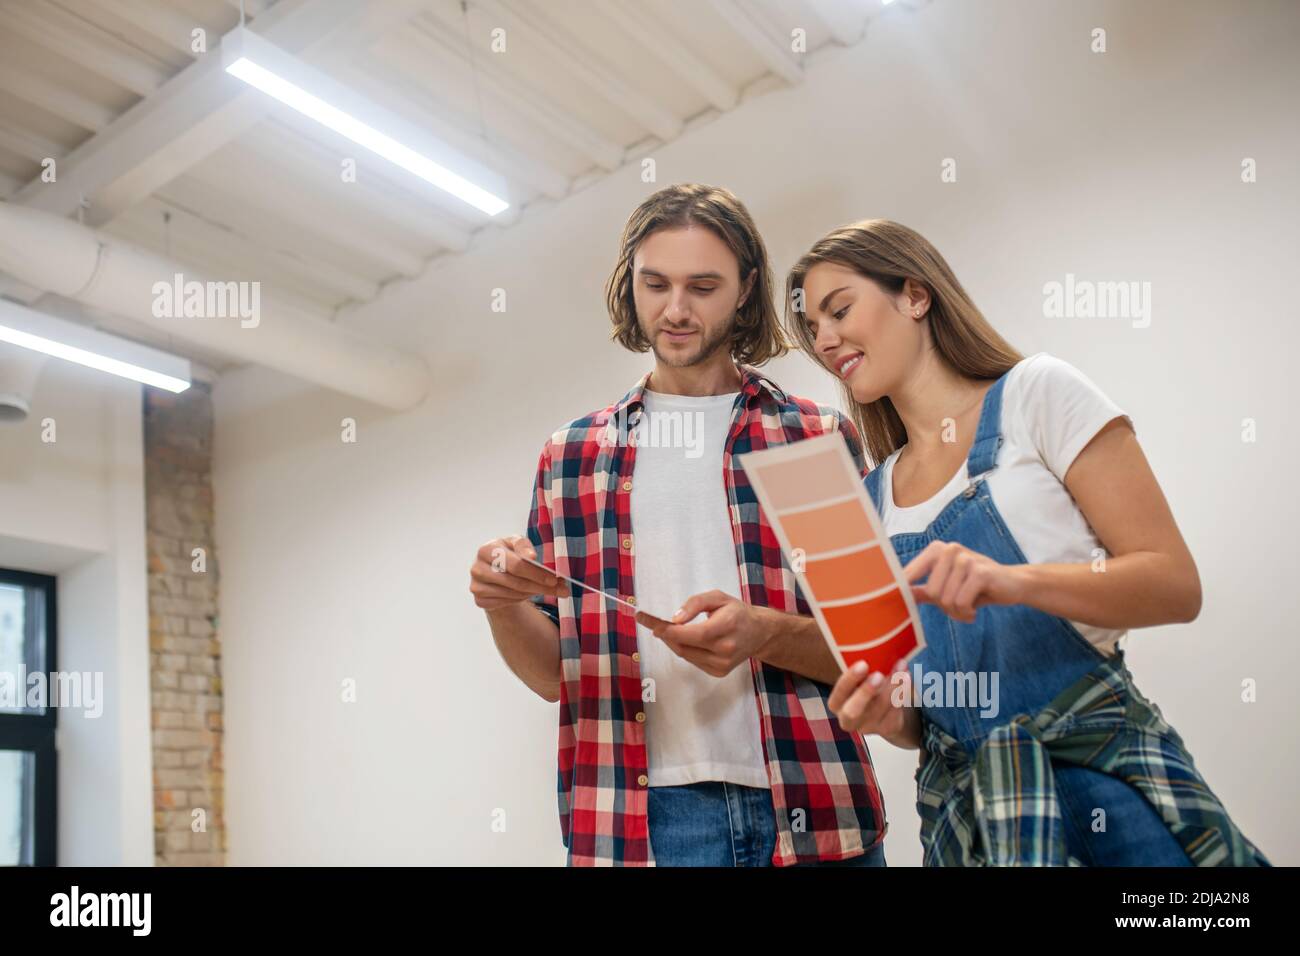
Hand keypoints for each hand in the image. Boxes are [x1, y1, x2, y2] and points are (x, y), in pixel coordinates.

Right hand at [469, 535, 565, 610]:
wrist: (493, 569)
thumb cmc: (509, 553)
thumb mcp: (517, 544)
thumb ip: (524, 546)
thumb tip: (531, 556)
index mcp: (486, 549)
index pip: (516, 564)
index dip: (537, 573)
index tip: (555, 579)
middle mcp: (477, 568)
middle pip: (516, 582)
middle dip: (541, 586)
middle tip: (561, 590)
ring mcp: (476, 586)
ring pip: (514, 594)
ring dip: (534, 592)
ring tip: (545, 588)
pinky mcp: (479, 600)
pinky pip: (507, 603)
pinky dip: (521, 599)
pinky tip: (527, 593)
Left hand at [636, 590, 768, 677]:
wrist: (759, 633)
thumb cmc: (736, 612)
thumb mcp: (718, 597)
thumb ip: (695, 604)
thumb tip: (675, 619)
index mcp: (727, 626)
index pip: (692, 633)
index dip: (667, 629)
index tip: (647, 620)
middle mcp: (725, 649)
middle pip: (684, 645)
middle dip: (665, 634)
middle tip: (652, 622)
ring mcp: (723, 664)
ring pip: (685, 654)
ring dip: (673, 641)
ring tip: (670, 629)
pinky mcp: (719, 672)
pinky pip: (692, 660)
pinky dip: (685, 649)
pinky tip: (688, 640)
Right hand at [827, 660, 912, 738]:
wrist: (884, 712)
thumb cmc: (866, 688)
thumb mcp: (859, 680)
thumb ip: (861, 670)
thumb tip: (875, 643)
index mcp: (837, 703)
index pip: (839, 692)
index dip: (850, 679)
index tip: (863, 664)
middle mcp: (848, 719)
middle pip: (853, 711)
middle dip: (866, 692)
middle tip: (878, 675)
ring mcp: (868, 727)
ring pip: (880, 709)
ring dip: (892, 687)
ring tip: (901, 670)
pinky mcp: (887, 729)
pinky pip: (895, 712)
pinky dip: (901, 694)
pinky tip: (906, 679)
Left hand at [905, 540, 1024, 622]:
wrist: (1012, 584)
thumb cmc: (975, 586)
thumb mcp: (947, 586)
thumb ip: (922, 590)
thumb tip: (896, 595)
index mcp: (936, 550)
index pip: (909, 574)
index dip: (902, 592)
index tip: (895, 605)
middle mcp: (949, 549)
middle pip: (930, 592)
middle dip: (944, 607)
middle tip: (958, 608)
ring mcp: (965, 559)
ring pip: (946, 600)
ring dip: (956, 613)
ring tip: (967, 609)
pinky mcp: (980, 572)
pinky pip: (961, 602)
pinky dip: (966, 613)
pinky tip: (974, 610)